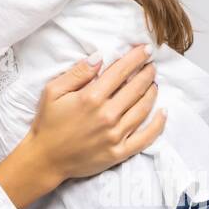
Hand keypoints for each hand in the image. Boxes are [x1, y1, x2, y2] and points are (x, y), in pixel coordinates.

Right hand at [24, 44, 164, 180]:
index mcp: (91, 98)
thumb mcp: (53, 91)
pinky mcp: (119, 152)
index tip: (145, 49)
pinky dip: (157, 125)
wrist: (46, 158)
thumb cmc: (48, 123)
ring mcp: (115, 135)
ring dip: (152, 93)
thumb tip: (99, 57)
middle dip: (147, 73)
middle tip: (152, 65)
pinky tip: (163, 113)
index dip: (135, 58)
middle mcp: (107, 115)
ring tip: (154, 84)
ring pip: (143, 109)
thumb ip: (77, 73)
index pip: (120, 72)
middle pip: (135, 89)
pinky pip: (145, 138)